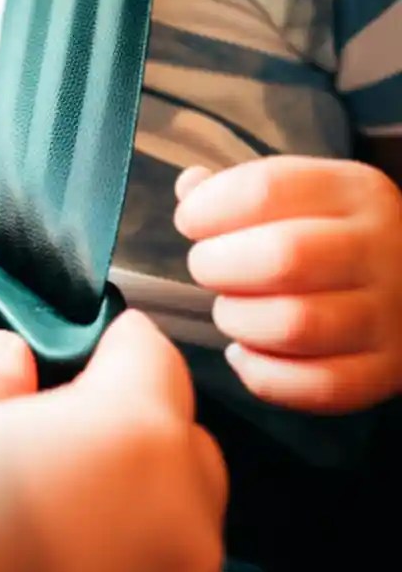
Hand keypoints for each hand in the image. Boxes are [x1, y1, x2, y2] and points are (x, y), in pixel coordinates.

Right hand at [0, 311, 227, 571]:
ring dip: (122, 488)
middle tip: (44, 417)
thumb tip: (7, 363)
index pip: (151, 351)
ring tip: (32, 492)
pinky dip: (112, 545)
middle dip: (123, 415)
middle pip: (177, 437)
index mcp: (127, 437)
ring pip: (170, 510)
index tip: (72, 344)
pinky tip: (38, 542)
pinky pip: (145, 561)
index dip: (103, 338)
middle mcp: (173, 517)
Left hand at [174, 156, 401, 412]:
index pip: (265, 189)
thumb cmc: (331, 234)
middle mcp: (379, 247)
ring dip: (238, 321)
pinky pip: (315, 384)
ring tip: (232, 311)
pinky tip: (245, 354)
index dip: (207, 209)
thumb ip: (240, 190)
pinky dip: (262, 374)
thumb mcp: (301, 195)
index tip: (191, 222)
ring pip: (294, 325)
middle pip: (281, 258)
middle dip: (218, 266)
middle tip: (208, 269)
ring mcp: (389, 313)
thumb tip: (190, 187)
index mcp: (353, 191)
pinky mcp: (386, 368)